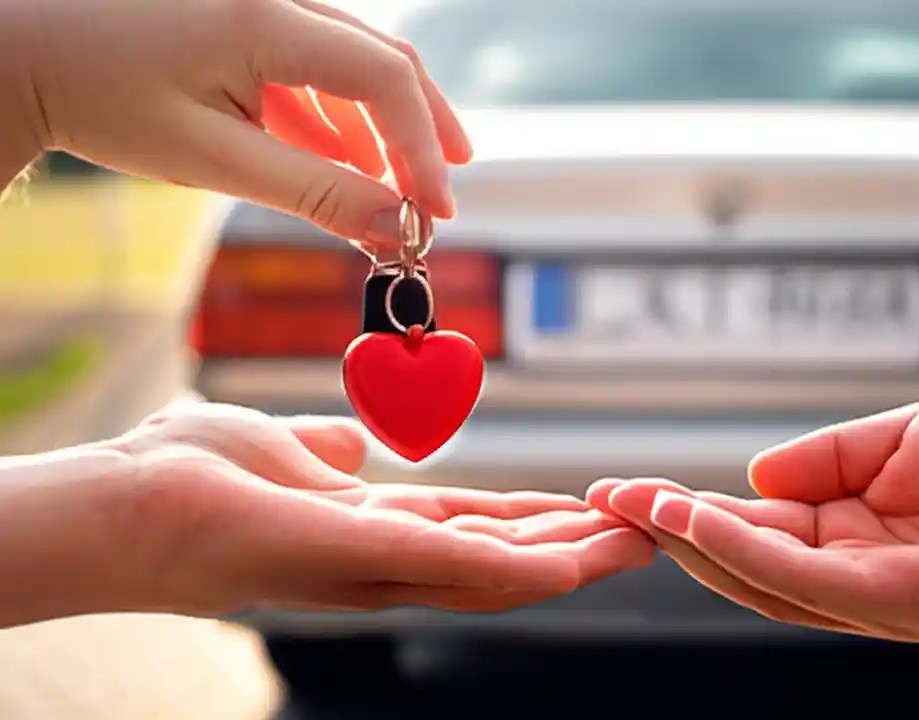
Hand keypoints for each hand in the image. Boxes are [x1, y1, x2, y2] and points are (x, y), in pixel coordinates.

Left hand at [0, 0, 468, 239]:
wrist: (27, 52)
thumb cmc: (103, 98)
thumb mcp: (215, 159)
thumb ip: (317, 193)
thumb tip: (396, 228)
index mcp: (266, 17)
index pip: (384, 78)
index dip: (421, 148)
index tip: (434, 211)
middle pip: (386, 62)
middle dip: (424, 133)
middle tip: (442, 198)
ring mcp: (266, 4)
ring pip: (357, 64)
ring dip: (384, 131)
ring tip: (398, 194)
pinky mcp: (251, 19)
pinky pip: (317, 67)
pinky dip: (339, 120)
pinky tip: (346, 165)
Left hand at [0, 401, 651, 627]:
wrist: (124, 503)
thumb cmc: (187, 475)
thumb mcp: (280, 447)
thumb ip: (328, 450)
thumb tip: (354, 439)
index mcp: (373, 526)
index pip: (474, 526)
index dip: (538, 520)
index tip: (596, 509)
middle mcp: (386, 557)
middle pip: (502, 555)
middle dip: (578, 546)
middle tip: (651, 532)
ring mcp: (377, 563)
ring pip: (498, 569)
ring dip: (575, 558)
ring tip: (642, 541)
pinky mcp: (362, 554)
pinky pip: (460, 564)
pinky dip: (529, 565)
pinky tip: (581, 554)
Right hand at [589, 398, 918, 642]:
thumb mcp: (903, 437)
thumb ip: (827, 455)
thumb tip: (753, 469)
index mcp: (847, 533)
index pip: (751, 522)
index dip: (686, 506)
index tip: (624, 484)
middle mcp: (849, 575)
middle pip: (739, 559)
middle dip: (668, 530)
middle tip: (599, 501)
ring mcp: (871, 598)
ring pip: (760, 579)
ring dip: (691, 542)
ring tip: (632, 506)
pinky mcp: (899, 607)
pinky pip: (807, 583)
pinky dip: (746, 553)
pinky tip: (699, 519)